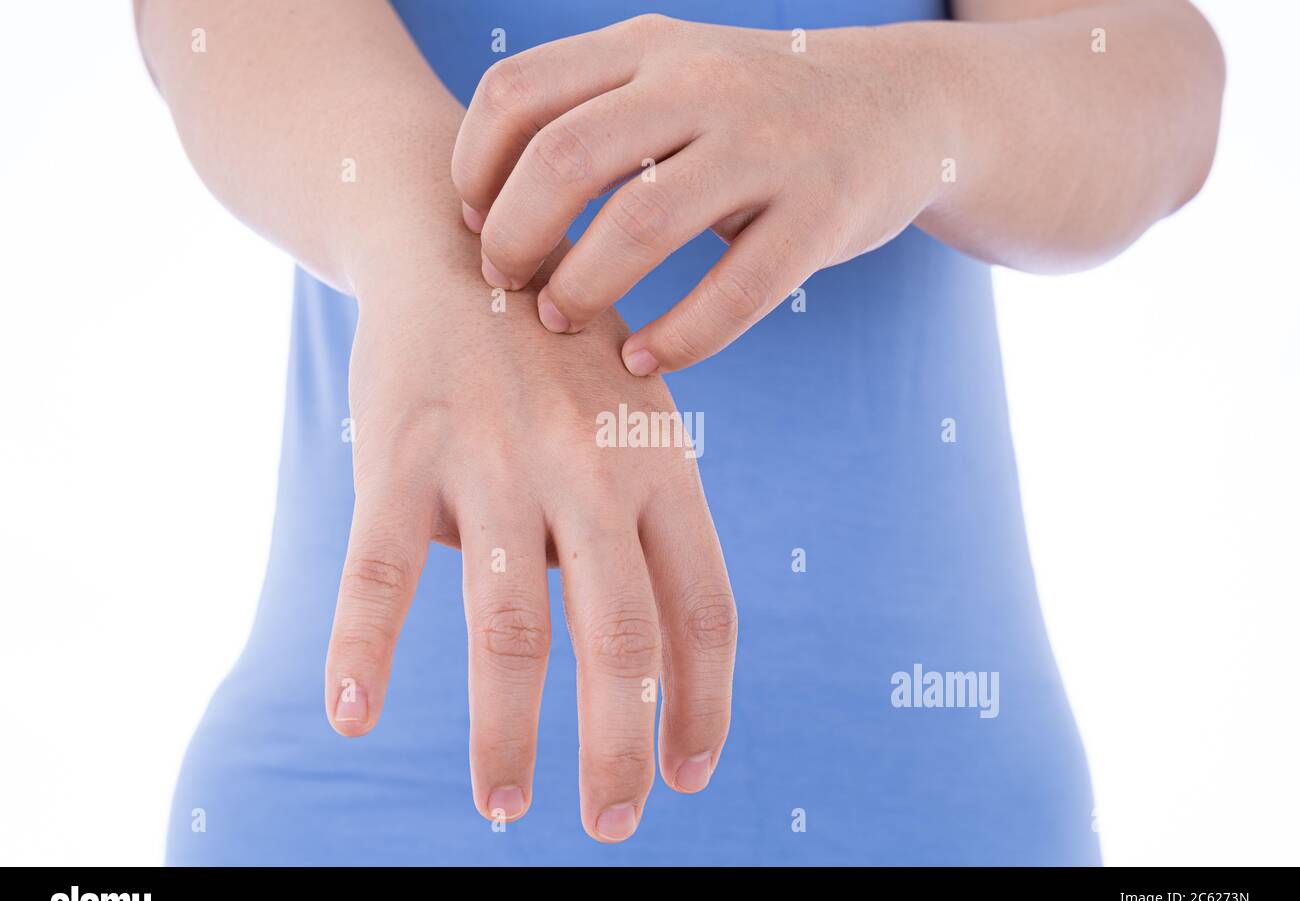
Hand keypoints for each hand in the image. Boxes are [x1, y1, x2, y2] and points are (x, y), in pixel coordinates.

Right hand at [324, 228, 735, 842]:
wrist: (461, 237)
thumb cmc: (558, 355)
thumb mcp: (635, 420)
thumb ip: (638, 528)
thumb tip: (637, 661)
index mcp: (662, 466)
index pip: (702, 611)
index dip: (702, 705)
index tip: (687, 774)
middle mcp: (591, 468)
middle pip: (620, 637)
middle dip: (618, 747)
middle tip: (611, 826)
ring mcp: (497, 458)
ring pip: (506, 625)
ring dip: (506, 732)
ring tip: (502, 806)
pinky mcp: (404, 450)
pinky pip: (382, 568)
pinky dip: (363, 647)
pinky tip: (352, 716)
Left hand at [451, 14, 950, 373]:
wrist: (899, 107)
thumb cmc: (752, 114)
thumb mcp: (671, 77)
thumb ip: (589, 116)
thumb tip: (478, 211)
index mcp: (648, 46)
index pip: (517, 94)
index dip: (473, 170)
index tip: (474, 224)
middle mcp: (703, 82)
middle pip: (563, 158)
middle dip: (514, 237)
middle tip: (508, 283)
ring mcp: (769, 146)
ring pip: (641, 225)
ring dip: (583, 289)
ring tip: (565, 320)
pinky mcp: (822, 215)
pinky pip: (735, 293)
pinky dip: (678, 338)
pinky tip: (645, 355)